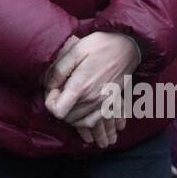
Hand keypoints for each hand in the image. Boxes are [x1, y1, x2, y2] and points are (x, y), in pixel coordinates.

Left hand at [43, 32, 138, 146]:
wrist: (128, 45)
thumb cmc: (99, 45)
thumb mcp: (74, 51)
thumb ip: (59, 70)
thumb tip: (48, 85)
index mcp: (81, 87)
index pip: (59, 111)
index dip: (51, 102)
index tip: (53, 90)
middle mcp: (93, 99)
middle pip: (71, 119)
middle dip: (62, 111)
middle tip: (61, 97)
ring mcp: (105, 102)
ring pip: (88, 125)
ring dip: (80, 127)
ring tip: (79, 129)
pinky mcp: (113, 102)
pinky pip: (104, 122)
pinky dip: (99, 129)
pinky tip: (97, 132)